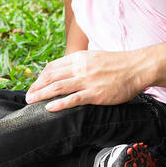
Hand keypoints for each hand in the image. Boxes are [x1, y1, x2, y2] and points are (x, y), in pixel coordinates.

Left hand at [25, 49, 147, 111]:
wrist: (138, 67)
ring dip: (41, 94)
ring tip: (31, 101)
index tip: (35, 85)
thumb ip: (81, 64)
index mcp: (79, 58)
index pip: (53, 66)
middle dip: (36, 86)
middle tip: (27, 96)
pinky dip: (59, 104)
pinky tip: (49, 108)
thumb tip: (68, 72)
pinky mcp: (95, 93)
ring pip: (57, 87)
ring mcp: (87, 80)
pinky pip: (73, 99)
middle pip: (51, 76)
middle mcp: (80, 67)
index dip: (41, 77)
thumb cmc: (119, 64)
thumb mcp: (96, 58)